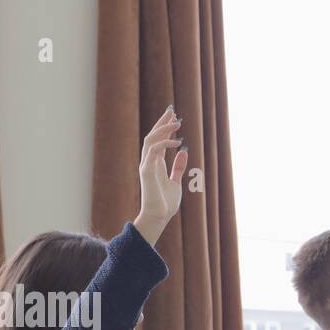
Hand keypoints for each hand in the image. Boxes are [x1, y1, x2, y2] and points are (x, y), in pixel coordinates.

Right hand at [134, 105, 189, 246]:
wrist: (158, 217)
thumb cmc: (166, 204)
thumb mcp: (176, 182)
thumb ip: (178, 167)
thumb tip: (183, 151)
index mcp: (155, 164)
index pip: (158, 141)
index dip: (164, 128)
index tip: (173, 117)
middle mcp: (149, 162)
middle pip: (152, 136)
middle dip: (162, 123)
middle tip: (172, 112)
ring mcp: (146, 166)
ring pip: (150, 140)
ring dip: (163, 129)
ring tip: (176, 123)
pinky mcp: (147, 171)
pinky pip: (153, 151)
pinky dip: (164, 144)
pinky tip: (176, 142)